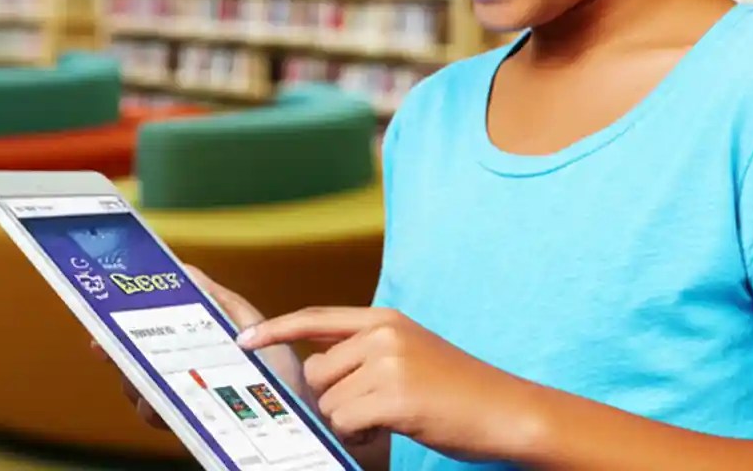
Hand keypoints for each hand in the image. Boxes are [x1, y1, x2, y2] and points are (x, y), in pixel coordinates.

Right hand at [91, 266, 307, 429]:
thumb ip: (217, 298)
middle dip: (118, 359)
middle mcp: (182, 383)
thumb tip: (184, 268)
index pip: (145, 345)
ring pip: (142, 397)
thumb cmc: (282, 368)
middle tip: (107, 346)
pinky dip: (155, 410)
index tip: (98, 331)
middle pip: (134, 372)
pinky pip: (165, 420)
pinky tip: (155, 400)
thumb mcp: (250, 323)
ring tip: (135, 373)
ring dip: (134, 385)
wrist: (312, 407)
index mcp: (190, 354)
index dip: (117, 338)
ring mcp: (188, 408)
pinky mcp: (198, 430)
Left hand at [239, 307, 540, 461]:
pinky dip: (362, 434)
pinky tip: (391, 428)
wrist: (507, 410)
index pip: (316, 318)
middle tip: (373, 408)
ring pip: (329, 401)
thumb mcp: (411, 352)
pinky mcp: (392, 395)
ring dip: (351, 420)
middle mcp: (382, 334)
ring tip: (391, 417)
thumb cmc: (458, 390)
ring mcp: (387, 363)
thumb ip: (366, 351)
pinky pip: (345, 421)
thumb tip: (317, 370)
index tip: (245, 341)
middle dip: (334, 397)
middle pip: (316, 371)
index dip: (277, 330)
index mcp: (385, 319)